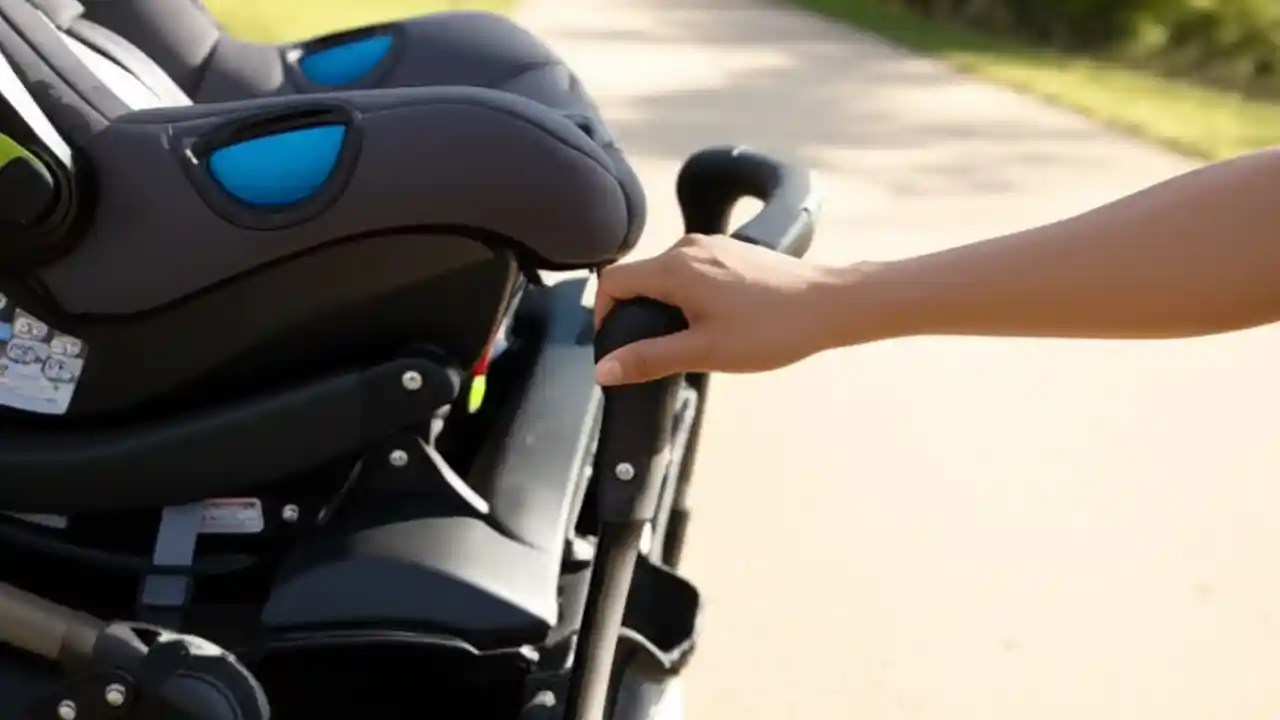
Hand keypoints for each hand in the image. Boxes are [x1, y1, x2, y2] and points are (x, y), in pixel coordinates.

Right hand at [593, 234, 852, 385]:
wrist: (828, 304)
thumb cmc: (770, 329)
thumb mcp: (703, 351)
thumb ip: (648, 359)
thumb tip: (603, 370)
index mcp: (674, 268)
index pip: (612, 281)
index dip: (602, 313)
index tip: (616, 343)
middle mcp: (688, 247)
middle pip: (639, 276)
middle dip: (635, 312)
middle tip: (653, 351)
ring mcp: (713, 245)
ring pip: (667, 273)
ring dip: (664, 305)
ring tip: (689, 340)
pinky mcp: (733, 250)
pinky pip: (693, 270)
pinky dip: (689, 295)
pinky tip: (715, 322)